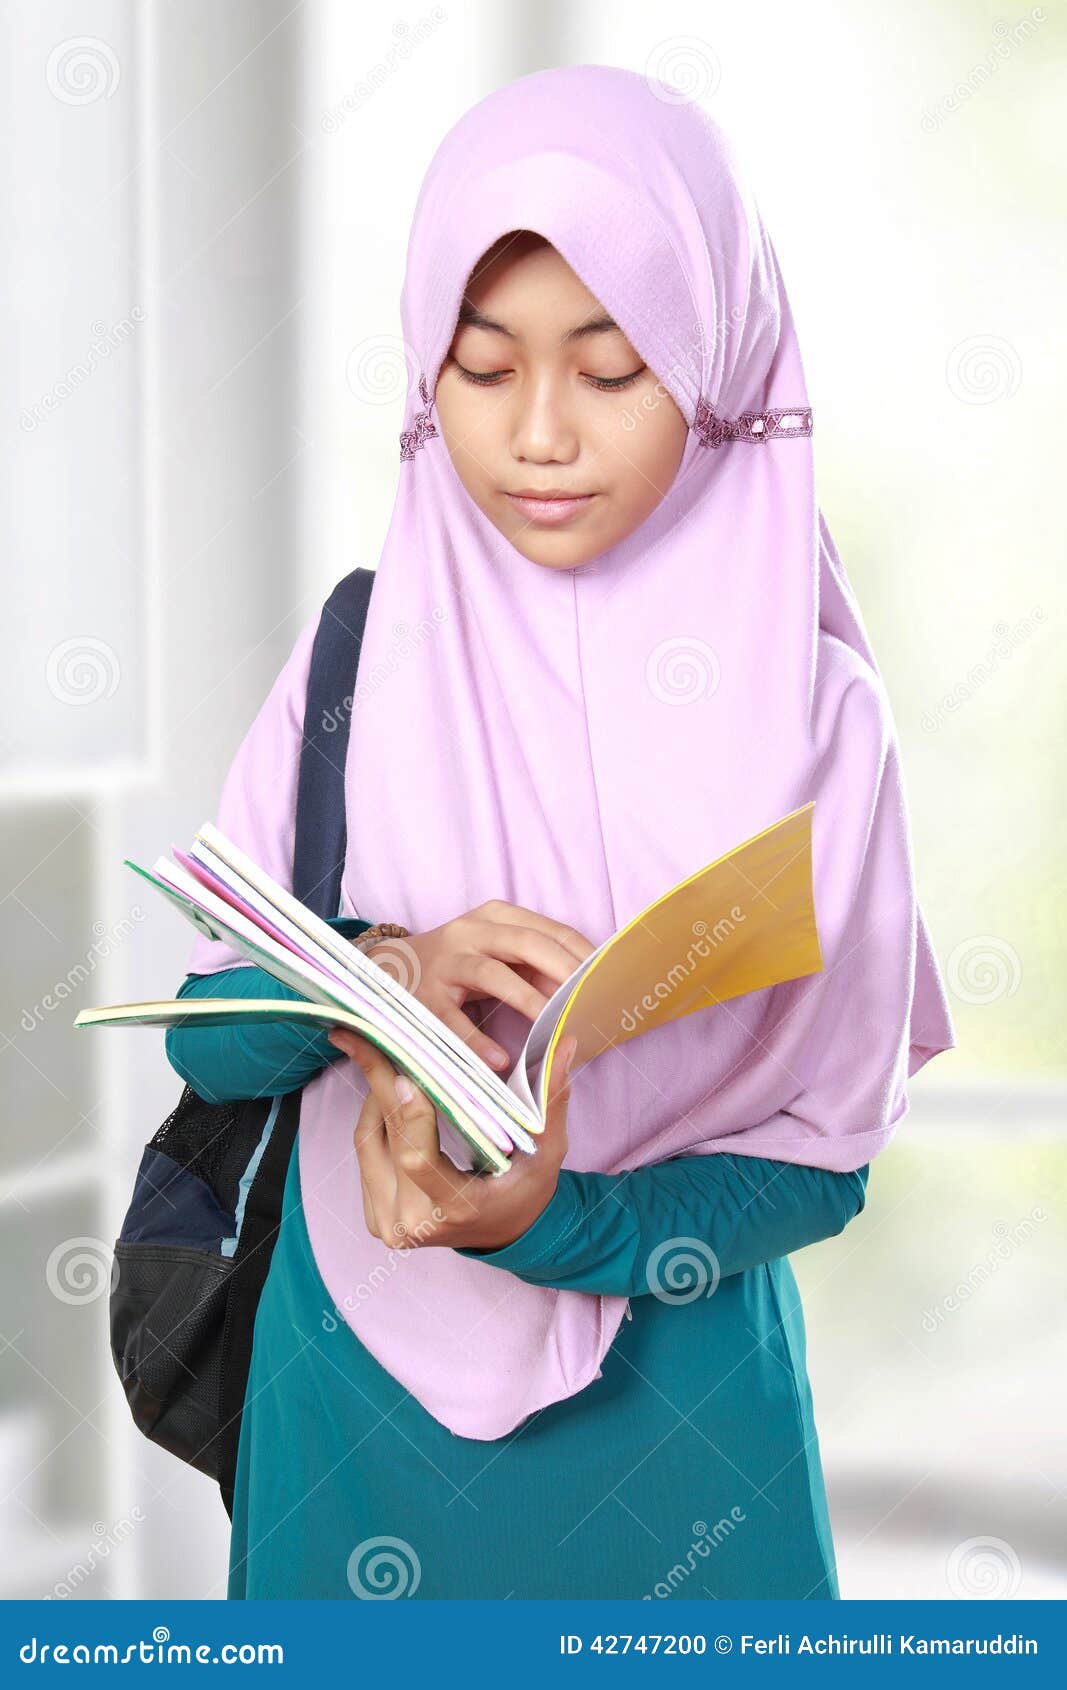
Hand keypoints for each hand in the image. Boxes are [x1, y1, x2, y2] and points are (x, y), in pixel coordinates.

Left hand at [325, 1027, 578, 1251]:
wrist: (504, 1233)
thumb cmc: (527, 1189)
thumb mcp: (547, 1151)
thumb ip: (549, 1099)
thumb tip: (564, 1045)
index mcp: (456, 1210)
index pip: (418, 1161)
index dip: (409, 1116)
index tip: (408, 1073)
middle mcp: (413, 1224)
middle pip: (386, 1142)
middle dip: (381, 1082)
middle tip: (368, 1034)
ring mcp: (388, 1223)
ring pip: (367, 1141)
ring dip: (375, 1094)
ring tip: (381, 1051)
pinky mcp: (373, 1216)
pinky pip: (365, 1152)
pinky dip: (374, 1115)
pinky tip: (386, 1085)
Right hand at [359, 901, 593, 1073]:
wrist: (391, 968)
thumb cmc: (461, 963)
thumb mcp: (497, 953)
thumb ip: (536, 966)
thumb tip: (586, 989)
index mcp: (496, 917)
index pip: (550, 930)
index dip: (581, 953)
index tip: (608, 978)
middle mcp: (471, 932)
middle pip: (526, 944)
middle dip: (563, 970)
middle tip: (590, 999)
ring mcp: (446, 963)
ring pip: (492, 975)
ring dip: (527, 1001)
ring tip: (554, 1026)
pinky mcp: (425, 997)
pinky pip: (453, 1020)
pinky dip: (478, 1041)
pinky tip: (500, 1061)